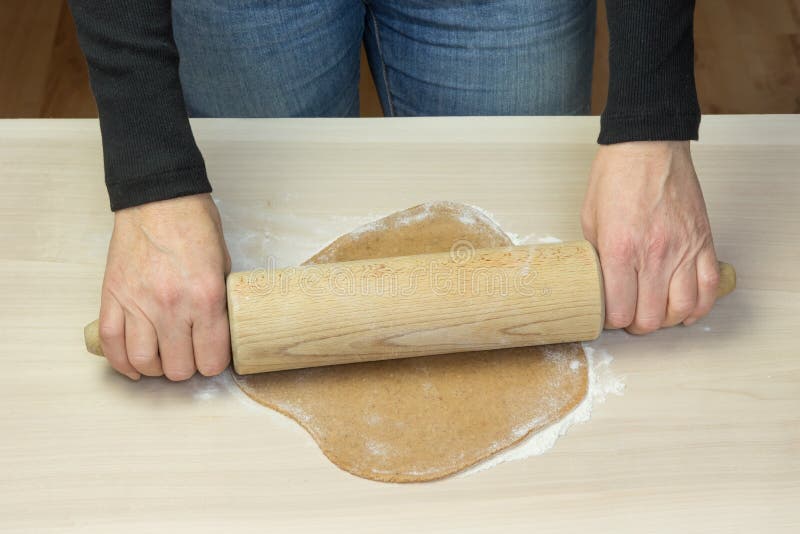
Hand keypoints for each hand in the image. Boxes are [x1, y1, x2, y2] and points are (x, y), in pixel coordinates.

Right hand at [98, 193, 231, 379]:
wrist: (159, 199)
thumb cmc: (194, 226)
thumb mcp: (224, 265)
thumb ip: (220, 301)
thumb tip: (219, 331)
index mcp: (205, 298)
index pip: (211, 359)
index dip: (214, 364)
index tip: (212, 357)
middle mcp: (171, 306)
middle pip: (177, 368)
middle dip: (186, 367)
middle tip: (189, 356)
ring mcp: (138, 303)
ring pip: (142, 361)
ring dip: (155, 368)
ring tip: (163, 358)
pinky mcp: (112, 297)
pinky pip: (111, 343)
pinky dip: (121, 361)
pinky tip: (133, 365)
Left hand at [581, 141, 719, 333]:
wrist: (648, 144)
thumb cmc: (616, 176)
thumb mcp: (589, 219)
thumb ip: (597, 254)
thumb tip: (601, 280)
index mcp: (620, 250)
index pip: (620, 310)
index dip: (612, 320)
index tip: (609, 315)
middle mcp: (654, 255)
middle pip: (651, 317)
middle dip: (638, 325)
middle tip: (630, 318)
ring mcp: (683, 249)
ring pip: (682, 309)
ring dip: (667, 319)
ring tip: (656, 313)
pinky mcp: (703, 242)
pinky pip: (709, 287)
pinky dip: (699, 306)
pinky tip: (687, 311)